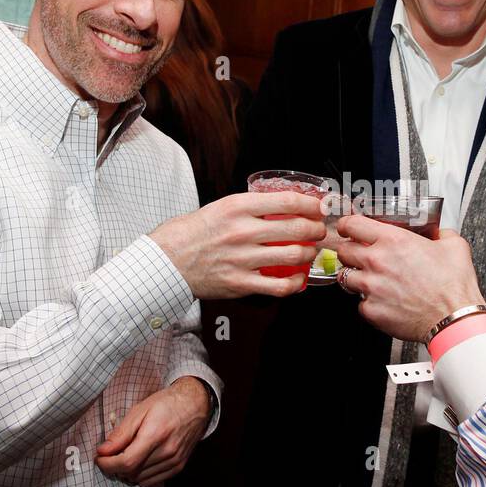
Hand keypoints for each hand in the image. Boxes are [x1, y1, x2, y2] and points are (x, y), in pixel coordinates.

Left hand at [95, 376, 212, 486]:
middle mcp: (167, 451)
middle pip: (131, 472)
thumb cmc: (166, 404)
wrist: (195, 405)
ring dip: (127, 472)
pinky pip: (152, 481)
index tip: (99, 458)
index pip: (126, 462)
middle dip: (115, 466)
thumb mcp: (140, 411)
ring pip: (140, 479)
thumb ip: (121, 433)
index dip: (108, 464)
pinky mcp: (178, 466)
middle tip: (111, 454)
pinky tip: (139, 461)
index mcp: (155, 434)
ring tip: (126, 455)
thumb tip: (103, 451)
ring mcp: (174, 461)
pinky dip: (140, 475)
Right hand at [150, 191, 325, 298]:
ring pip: (294, 256)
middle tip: (319, 231)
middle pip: (297, 228)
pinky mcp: (240, 283)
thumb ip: (249, 207)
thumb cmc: (191, 233)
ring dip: (309, 254)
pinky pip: (279, 285)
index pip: (288, 201)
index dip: (312, 205)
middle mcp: (242, 231)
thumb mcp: (219, 207)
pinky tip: (297, 278)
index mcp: (237, 207)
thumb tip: (282, 206)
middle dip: (317, 230)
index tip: (320, 207)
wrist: (165, 261)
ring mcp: (242, 259)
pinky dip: (295, 282)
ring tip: (309, 252)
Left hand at [335, 214, 485, 343]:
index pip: (352, 224)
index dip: (348, 225)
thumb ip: (441, 234)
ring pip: (345, 277)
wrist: (453, 318)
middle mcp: (377, 262)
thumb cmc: (453, 287)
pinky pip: (359, 304)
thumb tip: (440, 233)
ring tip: (371, 280)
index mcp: (393, 241)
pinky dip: (368, 303)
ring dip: (355, 277)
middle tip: (360, 256)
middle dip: (350, 251)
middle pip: (343, 250)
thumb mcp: (454, 246)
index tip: (349, 229)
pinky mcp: (371, 310)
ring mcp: (371, 287)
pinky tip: (383, 301)